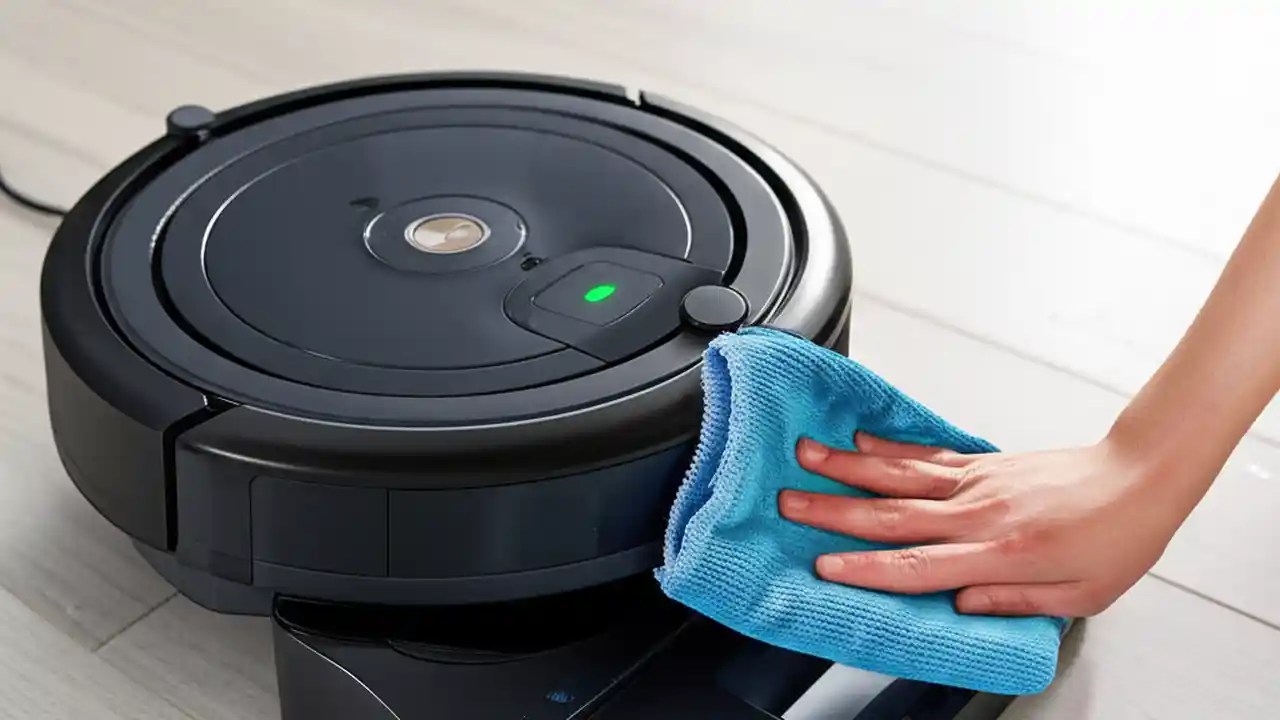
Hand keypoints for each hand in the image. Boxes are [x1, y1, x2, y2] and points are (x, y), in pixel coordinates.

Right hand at [778, 432, 1189, 616]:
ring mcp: (977, 482)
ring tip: (806, 457)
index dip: (868, 568)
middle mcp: (980, 513)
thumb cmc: (1116, 539)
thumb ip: (1015, 602)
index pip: (919, 565)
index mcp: (1002, 553)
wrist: (1141, 476)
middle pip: (894, 514)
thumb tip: (962, 607)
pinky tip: (859, 440)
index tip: (825, 567)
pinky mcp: (982, 463)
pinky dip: (889, 447)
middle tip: (789, 503)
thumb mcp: (1080, 596)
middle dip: (835, 510)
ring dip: (849, 467)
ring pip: (901, 475)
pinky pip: (927, 455)